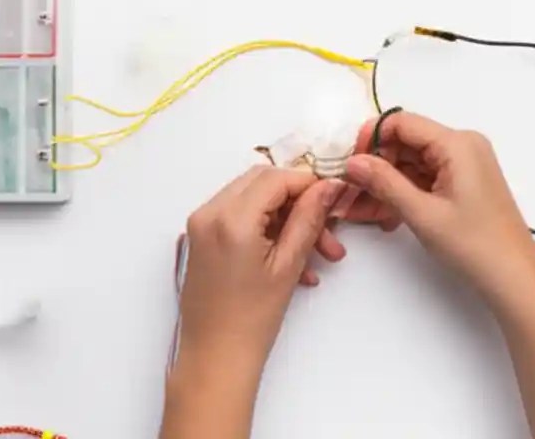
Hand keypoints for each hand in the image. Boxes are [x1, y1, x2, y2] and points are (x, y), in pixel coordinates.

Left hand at [177, 167, 342, 374]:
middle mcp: (209, 213)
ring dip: (285, 216)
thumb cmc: (251, 319)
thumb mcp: (288, 264)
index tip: (333, 198)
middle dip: (298, 199)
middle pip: (262, 181)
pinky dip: (267, 228)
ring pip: (252, 198)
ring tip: (317, 251)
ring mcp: (201, 224)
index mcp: (230, 219)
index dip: (308, 183)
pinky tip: (293, 260)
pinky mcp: (202, 237)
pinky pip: (240, 216)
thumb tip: (328, 187)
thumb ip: (308, 218)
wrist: (215, 356)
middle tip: (326, 227)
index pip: (276, 178)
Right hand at [342, 113, 534, 311]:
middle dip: (377, 167)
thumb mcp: (422, 213)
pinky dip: (405, 193)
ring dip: (387, 184)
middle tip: (351, 194)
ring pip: (413, 163)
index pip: (402, 123)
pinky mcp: (465, 183)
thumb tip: (353, 161)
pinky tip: (386, 216)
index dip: (371, 139)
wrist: (514, 278)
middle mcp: (463, 146)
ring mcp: (466, 165)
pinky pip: (427, 178)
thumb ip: (384, 182)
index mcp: (457, 143)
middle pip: (407, 142)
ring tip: (362, 211)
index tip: (350, 165)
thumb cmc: (474, 245)